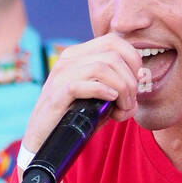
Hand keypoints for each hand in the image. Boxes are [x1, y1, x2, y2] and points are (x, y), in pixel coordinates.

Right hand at [21, 34, 150, 152]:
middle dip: (130, 80)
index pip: (114, 41)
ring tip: (122, 108)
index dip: (133, 60)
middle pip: (113, 54)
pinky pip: (86, 84)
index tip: (137, 83)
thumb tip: (139, 92)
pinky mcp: (57, 94)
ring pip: (103, 67)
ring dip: (122, 89)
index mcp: (78, 55)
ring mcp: (61, 75)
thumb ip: (117, 90)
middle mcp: (68, 59)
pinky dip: (105, 92)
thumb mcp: (98, 100)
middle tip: (130, 102)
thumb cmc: (72, 119)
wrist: (43, 141)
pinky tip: (111, 103)